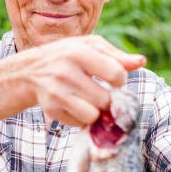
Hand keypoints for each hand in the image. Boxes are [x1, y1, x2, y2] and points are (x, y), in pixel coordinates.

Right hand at [0, 35, 145, 138]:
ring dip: (96, 112)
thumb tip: (141, 62)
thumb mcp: (90, 48)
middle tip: (101, 93)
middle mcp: (66, 71)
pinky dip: (82, 119)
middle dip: (108, 100)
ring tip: (90, 101)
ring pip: (93, 115)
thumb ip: (117, 56)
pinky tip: (76, 106)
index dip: (120, 81)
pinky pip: (80, 123)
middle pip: (106, 99)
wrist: (29, 71)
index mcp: (79, 51)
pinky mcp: (51, 109)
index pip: (116, 74)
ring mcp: (56, 92)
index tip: (113, 80)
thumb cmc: (68, 56)